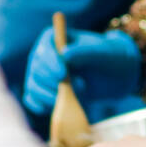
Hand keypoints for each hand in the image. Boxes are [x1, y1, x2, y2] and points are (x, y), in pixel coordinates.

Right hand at [23, 27, 141, 114]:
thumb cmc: (107, 57)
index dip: (51, 62)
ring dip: (50, 95)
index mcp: (54, 38)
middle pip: (36, 69)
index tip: (62, 75)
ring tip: (75, 97)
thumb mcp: (102, 52)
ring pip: (33, 86)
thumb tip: (65, 53)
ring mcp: (40, 74)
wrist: (113, 75)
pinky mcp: (41, 91)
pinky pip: (32, 100)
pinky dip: (41, 106)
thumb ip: (85, 51)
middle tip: (81, 85)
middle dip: (54, 82)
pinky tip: (56, 107)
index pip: (44, 49)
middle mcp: (42, 55)